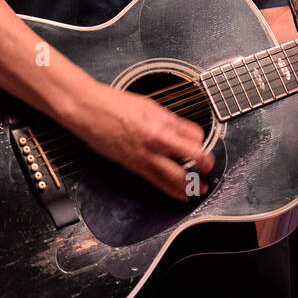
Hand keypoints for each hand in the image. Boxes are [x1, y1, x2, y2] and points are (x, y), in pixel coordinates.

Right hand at [69, 81, 215, 201]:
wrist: (88, 109)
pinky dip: (172, 191)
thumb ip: (167, 120)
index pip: (195, 135)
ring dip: (191, 185)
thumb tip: (183, 131)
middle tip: (209, 169)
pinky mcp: (133, 166)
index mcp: (163, 121)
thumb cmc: (113, 103)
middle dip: (205, 166)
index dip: (202, 141)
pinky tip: (179, 194)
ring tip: (199, 189)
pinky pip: (158, 183)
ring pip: (177, 177)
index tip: (201, 144)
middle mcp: (158, 139)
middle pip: (193, 157)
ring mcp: (146, 155)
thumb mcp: (149, 105)